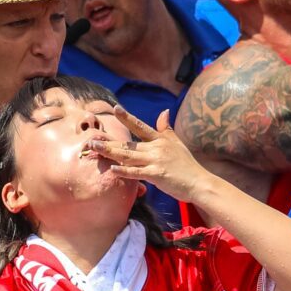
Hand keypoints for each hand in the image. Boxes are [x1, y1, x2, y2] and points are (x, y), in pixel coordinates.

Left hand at [89, 107, 213, 202]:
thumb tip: (164, 112)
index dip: (127, 117)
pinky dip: (124, 171)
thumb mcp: (177, 143)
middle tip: (91, 139)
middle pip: (128, 143)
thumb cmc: (187, 165)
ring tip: (94, 148)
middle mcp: (156, 148)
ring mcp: (156, 161)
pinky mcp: (157, 175)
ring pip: (128, 156)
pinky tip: (112, 168)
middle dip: (108, 141)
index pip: (141, 126)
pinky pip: (137, 172)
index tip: (115, 108)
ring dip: (110, 152)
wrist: (199, 182)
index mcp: (160, 139)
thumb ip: (167, 128)